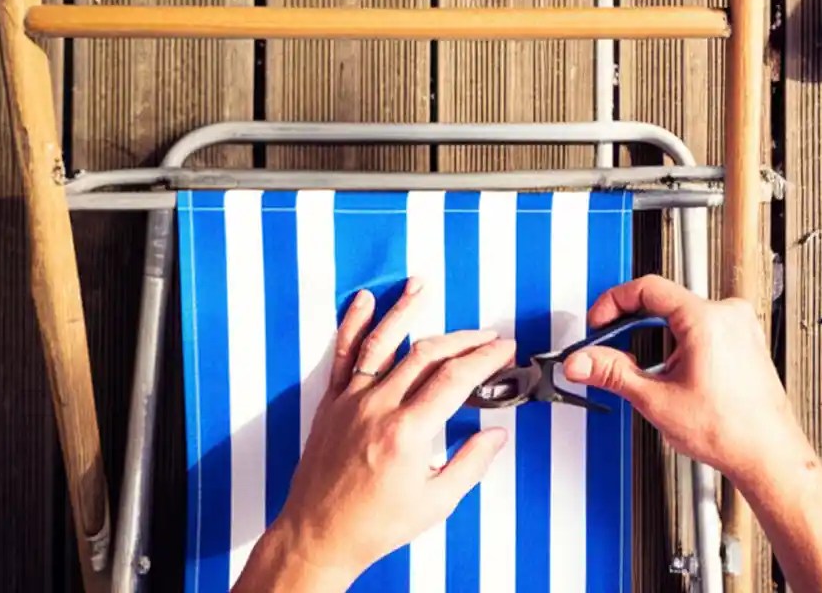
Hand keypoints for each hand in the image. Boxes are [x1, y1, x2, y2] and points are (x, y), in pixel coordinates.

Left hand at [235, 279, 514, 591]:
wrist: (319, 535)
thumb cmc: (372, 526)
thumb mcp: (436, 502)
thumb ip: (471, 463)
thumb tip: (494, 436)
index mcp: (407, 433)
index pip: (455, 379)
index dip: (484, 358)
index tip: (502, 350)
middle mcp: (377, 408)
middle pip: (427, 354)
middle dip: (463, 339)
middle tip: (486, 336)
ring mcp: (351, 402)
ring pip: (383, 343)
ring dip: (405, 311)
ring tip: (421, 287)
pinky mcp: (332, 404)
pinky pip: (344, 356)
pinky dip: (352, 325)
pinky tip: (363, 302)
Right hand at [562, 275, 802, 485]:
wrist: (767, 454)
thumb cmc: (730, 430)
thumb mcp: (657, 400)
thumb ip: (613, 374)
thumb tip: (583, 361)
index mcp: (706, 319)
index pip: (647, 288)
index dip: (613, 303)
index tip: (599, 324)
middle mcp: (728, 314)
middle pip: (663, 302)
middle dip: (631, 326)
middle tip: (610, 349)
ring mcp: (740, 325)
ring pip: (681, 316)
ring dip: (656, 338)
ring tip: (649, 372)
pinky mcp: (745, 339)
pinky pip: (702, 327)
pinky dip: (679, 344)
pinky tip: (675, 373)